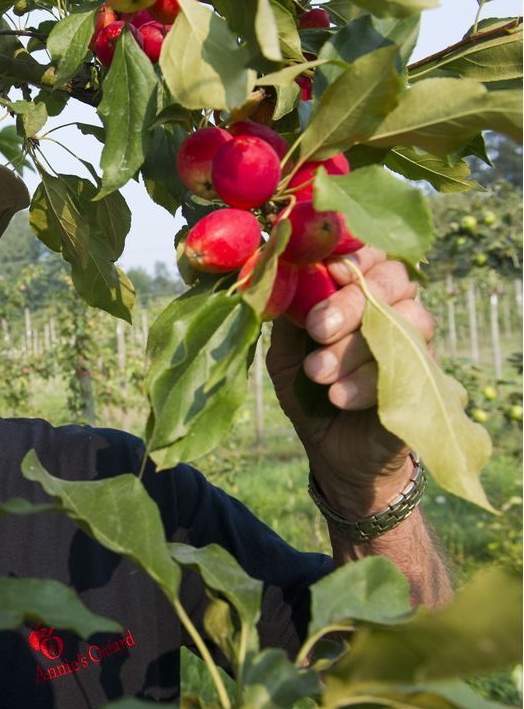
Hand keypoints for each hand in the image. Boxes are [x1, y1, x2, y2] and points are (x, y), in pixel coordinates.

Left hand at [266, 246, 435, 517]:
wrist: (334, 454)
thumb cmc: (308, 392)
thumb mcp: (284, 353)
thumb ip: (286, 314)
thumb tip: (280, 273)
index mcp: (359, 293)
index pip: (368, 254)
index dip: (351, 256)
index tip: (326, 271)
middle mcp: (394, 310)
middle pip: (391, 280)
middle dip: (349, 302)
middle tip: (317, 329)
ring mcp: (414, 344)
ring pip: (403, 322)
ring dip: (354, 347)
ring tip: (317, 374)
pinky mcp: (428, 380)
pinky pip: (408, 367)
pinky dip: (367, 382)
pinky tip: (339, 397)